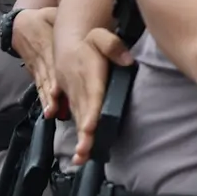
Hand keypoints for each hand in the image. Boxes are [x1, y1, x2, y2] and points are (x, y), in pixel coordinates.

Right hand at [12, 8, 59, 114]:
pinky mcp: (37, 73)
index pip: (55, 60)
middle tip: (58, 105)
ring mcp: (38, 67)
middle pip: (50, 77)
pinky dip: (45, 99)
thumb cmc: (45, 18)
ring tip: (53, 111)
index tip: (60, 88)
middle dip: (54, 92)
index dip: (58, 74)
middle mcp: (43, 58)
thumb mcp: (54, 15)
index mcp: (49, 43)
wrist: (21, 24)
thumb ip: (69, 21)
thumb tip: (87, 25)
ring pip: (45, 84)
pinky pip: (41, 87)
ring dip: (49, 99)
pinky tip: (49, 111)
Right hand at [54, 27, 132, 164]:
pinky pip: (77, 120)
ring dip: (81, 139)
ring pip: (79, 120)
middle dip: (84, 134)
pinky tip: (82, 152)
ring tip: (81, 158)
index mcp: (90, 75)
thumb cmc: (89, 44)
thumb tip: (128, 62)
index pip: (91, 96)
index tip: (89, 128)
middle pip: (83, 114)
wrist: (68, 45)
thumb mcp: (100, 37)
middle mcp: (80, 90)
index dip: (90, 112)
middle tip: (84, 153)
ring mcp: (75, 97)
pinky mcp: (74, 102)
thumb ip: (113, 46)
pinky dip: (79, 135)